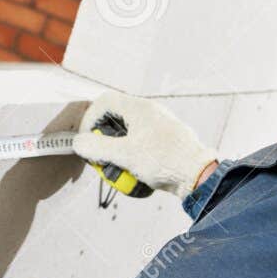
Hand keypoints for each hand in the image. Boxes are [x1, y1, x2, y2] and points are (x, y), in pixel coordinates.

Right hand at [72, 91, 216, 197]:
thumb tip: (79, 142)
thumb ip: (97, 147)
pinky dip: (131, 157)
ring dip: (116, 152)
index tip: (87, 139)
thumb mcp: (125, 155)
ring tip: (118, 169)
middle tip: (100, 157)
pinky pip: (139, 144)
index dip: (90, 119)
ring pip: (126, 133)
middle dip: (103, 140)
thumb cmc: (165, 161)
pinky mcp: (163, 141)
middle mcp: (149, 113)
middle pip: (114, 118)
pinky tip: (134, 173)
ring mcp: (157, 126)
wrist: (197, 175)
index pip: (104, 102)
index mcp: (139, 109)